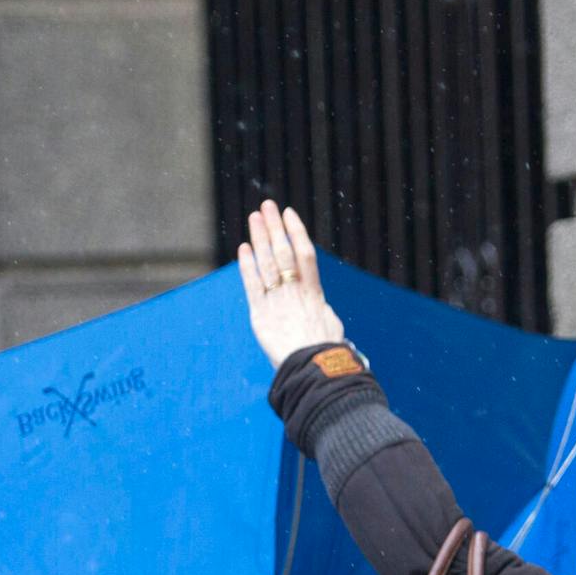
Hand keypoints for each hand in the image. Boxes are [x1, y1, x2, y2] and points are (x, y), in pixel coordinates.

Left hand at [237, 200, 345, 368]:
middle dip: (275, 227)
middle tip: (268, 206)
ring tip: (255, 217)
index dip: (297, 232)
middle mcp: (294, 292)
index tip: (289, 215)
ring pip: (268, 263)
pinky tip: (244, 248)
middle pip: (284, 252)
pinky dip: (247, 266)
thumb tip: (322, 309)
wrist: (312, 368)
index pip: (305, 255)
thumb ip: (323, 312)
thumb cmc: (325, 354)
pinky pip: (253, 285)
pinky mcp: (261, 315)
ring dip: (260, 238)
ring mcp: (277, 302)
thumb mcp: (332, 327)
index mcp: (314, 294)